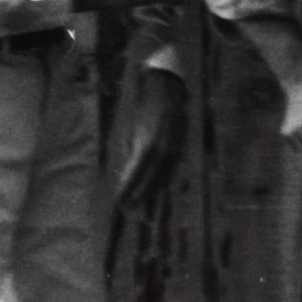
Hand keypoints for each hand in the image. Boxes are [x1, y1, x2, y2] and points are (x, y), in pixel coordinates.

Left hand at [108, 65, 187, 232]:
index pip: (135, 174)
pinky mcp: (181, 148)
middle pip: (150, 180)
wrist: (166, 89)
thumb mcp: (129, 128)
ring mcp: (174, 149)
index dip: (128, 189)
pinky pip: (172, 171)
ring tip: (143, 208)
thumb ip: (127, 152)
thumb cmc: (142, 108)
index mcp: (146, 144)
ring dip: (153, 193)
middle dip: (140, 196)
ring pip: (163, 178)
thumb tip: (123, 174)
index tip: (120, 202)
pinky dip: (164, 183)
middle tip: (130, 212)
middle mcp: (162, 150)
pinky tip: (158, 192)